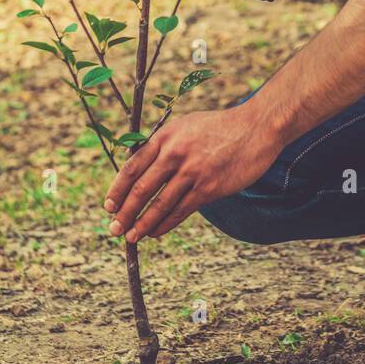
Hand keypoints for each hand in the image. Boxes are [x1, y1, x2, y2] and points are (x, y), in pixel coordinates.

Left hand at [104, 104, 279, 241]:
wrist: (255, 128)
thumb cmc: (219, 127)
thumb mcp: (185, 126)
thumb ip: (163, 145)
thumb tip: (140, 170)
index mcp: (165, 137)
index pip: (132, 167)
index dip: (117, 190)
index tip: (109, 206)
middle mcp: (175, 153)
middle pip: (141, 189)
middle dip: (124, 213)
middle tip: (114, 229)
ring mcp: (192, 172)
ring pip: (159, 205)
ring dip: (141, 224)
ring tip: (131, 237)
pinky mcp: (208, 188)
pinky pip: (180, 211)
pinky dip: (164, 224)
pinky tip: (155, 233)